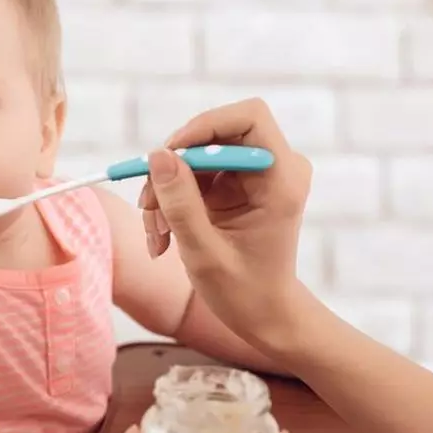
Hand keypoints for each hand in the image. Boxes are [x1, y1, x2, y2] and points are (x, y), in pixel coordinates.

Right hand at [138, 97, 314, 355]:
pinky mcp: (236, 185)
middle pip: (213, 135)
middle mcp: (274, 167)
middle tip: (148, 205)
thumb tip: (158, 155)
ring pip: (196, 156)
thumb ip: (181, 203)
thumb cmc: (245, 292)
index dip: (205, 126)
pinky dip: (172, 202)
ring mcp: (254, 175)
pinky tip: (163, 236)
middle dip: (174, 167)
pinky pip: (194, 175)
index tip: (169, 154)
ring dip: (166, 191)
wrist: (264, 314)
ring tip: (156, 233)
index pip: (249, 117)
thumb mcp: (204, 252)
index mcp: (283, 179)